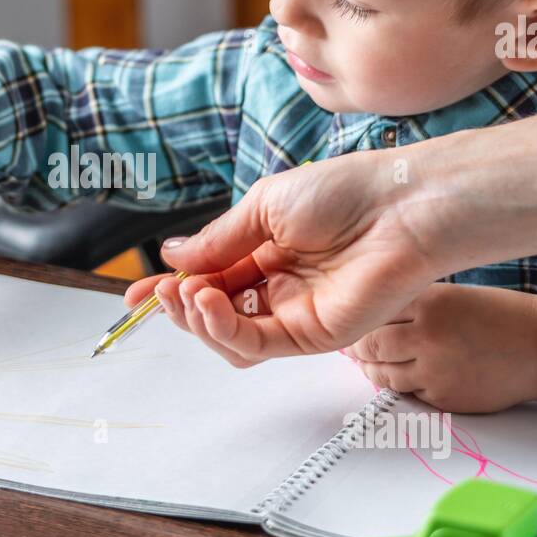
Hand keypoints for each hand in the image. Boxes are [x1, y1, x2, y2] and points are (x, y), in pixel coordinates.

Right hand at [124, 149, 445, 365]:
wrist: (400, 205)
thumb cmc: (345, 192)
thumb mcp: (264, 205)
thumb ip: (219, 240)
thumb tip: (172, 256)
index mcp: (266, 252)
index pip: (209, 280)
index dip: (171, 289)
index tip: (136, 295)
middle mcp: (278, 288)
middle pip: (213, 314)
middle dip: (179, 307)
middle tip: (161, 293)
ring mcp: (294, 315)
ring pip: (228, 338)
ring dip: (196, 321)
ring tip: (184, 296)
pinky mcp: (312, 336)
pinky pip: (255, 344)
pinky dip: (221, 328)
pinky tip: (206, 302)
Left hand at [345, 283, 536, 411]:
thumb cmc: (496, 317)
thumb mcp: (452, 296)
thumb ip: (411, 306)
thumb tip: (367, 321)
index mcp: (429, 303)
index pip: (372, 314)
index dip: (357, 322)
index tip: (350, 323)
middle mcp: (428, 335)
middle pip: (370, 346)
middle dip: (358, 349)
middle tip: (354, 348)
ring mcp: (434, 370)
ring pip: (383, 374)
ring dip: (373, 370)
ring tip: (373, 363)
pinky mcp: (443, 397)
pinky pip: (408, 392)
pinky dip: (401, 384)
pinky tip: (405, 375)